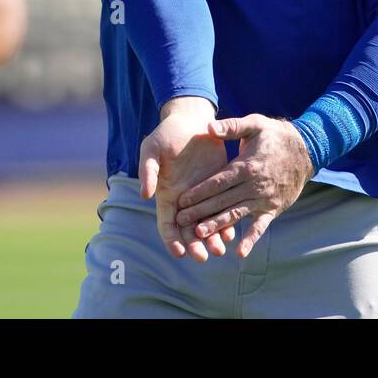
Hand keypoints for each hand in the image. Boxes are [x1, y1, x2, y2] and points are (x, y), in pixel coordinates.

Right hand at [138, 96, 235, 262]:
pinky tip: (233, 232)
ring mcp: (201, 195)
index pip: (167, 224)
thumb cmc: (167, 135)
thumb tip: (145, 195)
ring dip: (212, 238)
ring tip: (221, 249)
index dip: (172, 239)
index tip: (179, 252)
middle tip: (204, 257)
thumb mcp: (151, 149)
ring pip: (206, 223)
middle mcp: (184, 200)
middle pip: (187, 231)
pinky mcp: (217, 186)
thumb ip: (148, 171)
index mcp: (166, 195)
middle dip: (194, 245)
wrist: (191, 121)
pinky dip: (226, 222)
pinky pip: (221, 208)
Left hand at [174, 114, 314, 258]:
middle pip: (223, 201)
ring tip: (200, 235)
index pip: (218, 182)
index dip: (199, 192)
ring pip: (236, 215)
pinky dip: (251, 240)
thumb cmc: (276, 136)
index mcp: (246, 166)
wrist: (307, 150)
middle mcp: (254, 185)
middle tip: (180, 221)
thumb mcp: (255, 124)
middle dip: (200, 212)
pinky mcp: (273, 209)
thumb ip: (231, 126)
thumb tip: (208, 127)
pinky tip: (240, 253)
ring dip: (218, 226)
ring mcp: (264, 199)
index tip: (181, 200)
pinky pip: (261, 227)